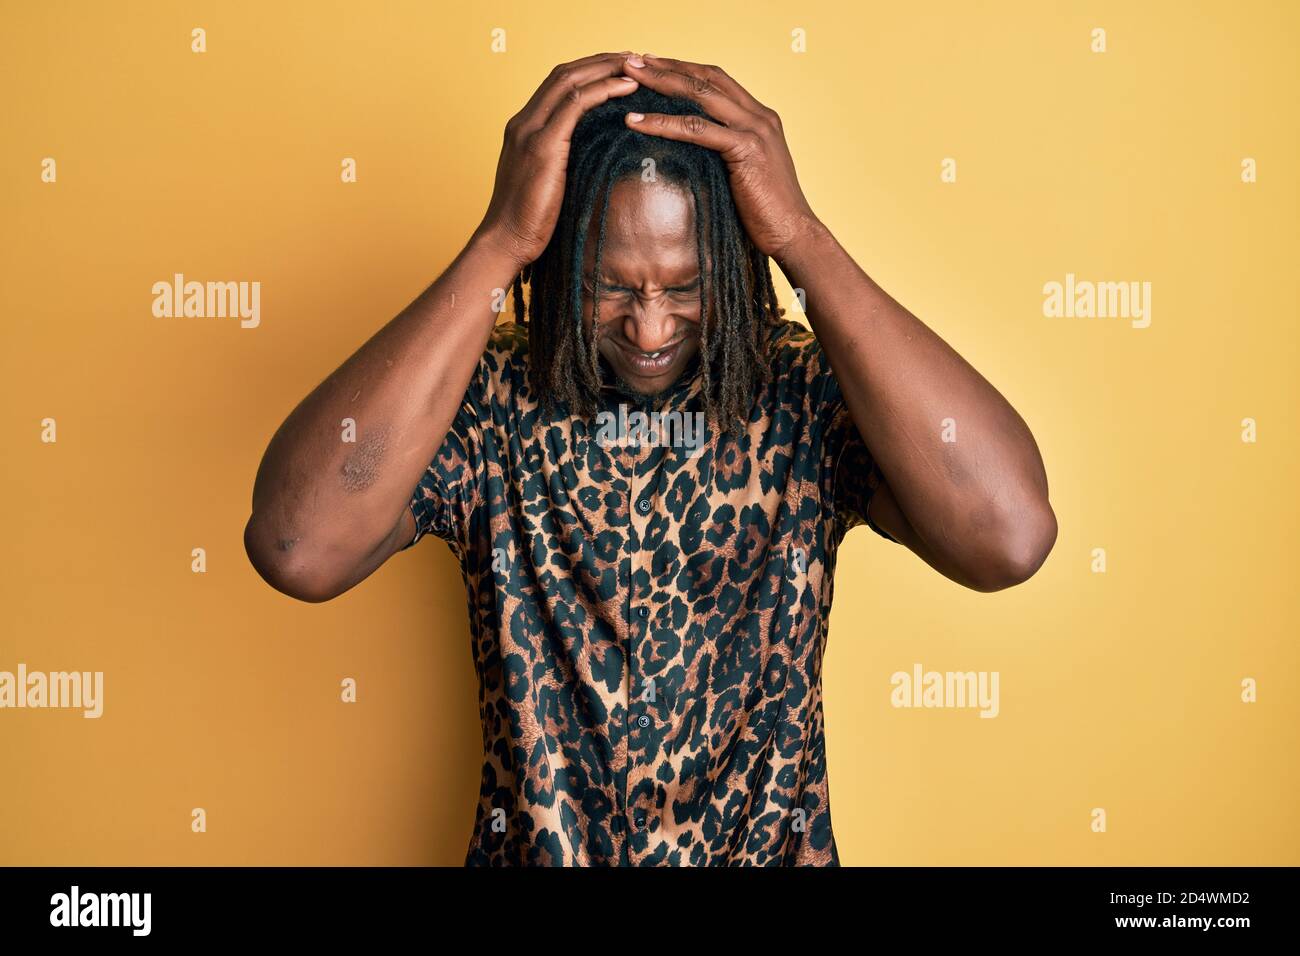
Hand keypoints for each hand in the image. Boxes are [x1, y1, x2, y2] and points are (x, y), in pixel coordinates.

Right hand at [478, 53, 640, 267]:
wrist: (506, 242)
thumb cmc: (530, 222)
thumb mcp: (547, 183)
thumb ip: (563, 162)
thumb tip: (594, 158)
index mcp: (524, 128)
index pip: (558, 84)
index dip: (591, 70)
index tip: (621, 68)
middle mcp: (524, 122)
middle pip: (565, 73)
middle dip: (602, 60)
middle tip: (637, 58)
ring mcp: (530, 131)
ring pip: (570, 81)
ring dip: (606, 68)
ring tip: (638, 65)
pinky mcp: (542, 147)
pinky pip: (575, 105)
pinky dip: (603, 90)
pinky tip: (627, 88)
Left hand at [620, 54, 820, 259]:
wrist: (794, 233)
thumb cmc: (766, 211)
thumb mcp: (743, 172)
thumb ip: (724, 153)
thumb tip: (689, 152)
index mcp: (759, 117)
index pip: (716, 80)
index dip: (682, 68)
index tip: (651, 65)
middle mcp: (759, 116)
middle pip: (706, 78)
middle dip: (667, 66)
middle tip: (632, 60)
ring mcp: (755, 130)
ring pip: (700, 95)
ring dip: (661, 82)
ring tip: (629, 77)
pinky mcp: (747, 149)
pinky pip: (697, 130)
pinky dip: (664, 122)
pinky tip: (638, 121)